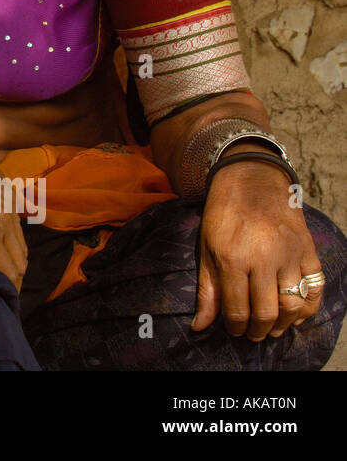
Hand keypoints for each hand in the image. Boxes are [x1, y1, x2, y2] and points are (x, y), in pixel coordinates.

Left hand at [192, 150, 322, 340]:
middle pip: (267, 312)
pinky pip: (315, 288)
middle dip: (258, 331)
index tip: (235, 331)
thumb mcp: (207, 249)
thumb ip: (207, 290)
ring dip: (283, 324)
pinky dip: (308, 307)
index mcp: (233, 258)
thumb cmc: (223, 216)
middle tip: (253, 335)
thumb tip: (200, 327)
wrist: (251, 181)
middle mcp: (264, 258)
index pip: (237, 309)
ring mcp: (289, 254)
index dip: (236, 327)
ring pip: (293, 305)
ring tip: (272, 328)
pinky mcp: (308, 250)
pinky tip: (295, 314)